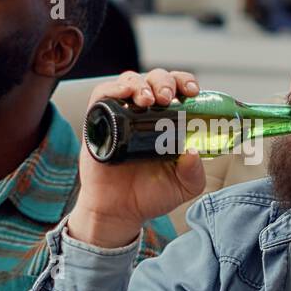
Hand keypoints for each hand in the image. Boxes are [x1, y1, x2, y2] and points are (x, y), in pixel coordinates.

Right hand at [68, 69, 206, 247]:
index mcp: (168, 119)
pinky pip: (102, 95)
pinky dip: (112, 88)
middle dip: (164, 82)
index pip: (178, 88)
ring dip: (141, 83)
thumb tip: (193, 152)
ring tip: (148, 99)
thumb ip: (194, 173)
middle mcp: (144, 112)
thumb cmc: (150, 194)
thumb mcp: (183, 186)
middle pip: (155, 79)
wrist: (118, 211)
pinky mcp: (97, 121)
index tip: (193, 92)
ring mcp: (120, 114)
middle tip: (168, 98)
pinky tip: (123, 93)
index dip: (185, 82)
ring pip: (130, 81)